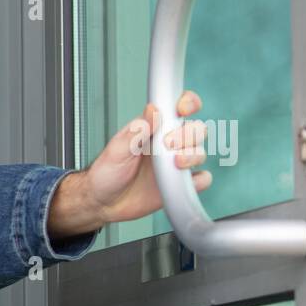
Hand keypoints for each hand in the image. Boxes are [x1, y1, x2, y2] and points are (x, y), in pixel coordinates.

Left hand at [47, 90, 213, 238]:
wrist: (103, 203)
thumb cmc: (106, 173)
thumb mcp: (116, 149)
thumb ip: (137, 130)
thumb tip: (153, 109)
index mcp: (153, 129)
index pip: (178, 108)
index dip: (188, 103)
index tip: (181, 109)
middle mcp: (168, 144)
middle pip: (196, 129)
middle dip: (188, 134)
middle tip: (168, 143)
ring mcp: (175, 164)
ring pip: (200, 152)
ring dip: (193, 155)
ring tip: (176, 163)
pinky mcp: (179, 184)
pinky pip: (201, 179)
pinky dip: (200, 180)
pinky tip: (184, 182)